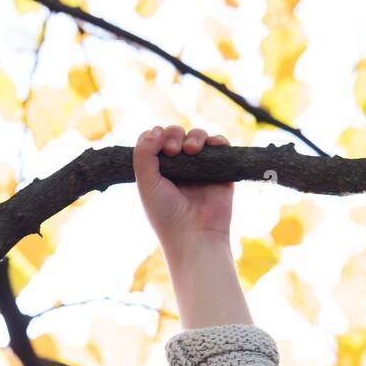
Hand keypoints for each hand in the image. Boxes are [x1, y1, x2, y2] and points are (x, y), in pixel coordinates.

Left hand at [133, 125, 233, 257]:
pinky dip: (217, 140)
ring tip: (191, 149)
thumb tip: (156, 129)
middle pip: (176, 134)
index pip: (155, 141)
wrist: (195, 236)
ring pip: (198, 137)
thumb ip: (144, 154)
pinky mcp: (221, 171)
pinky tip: (212, 144)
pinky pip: (221, 146)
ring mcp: (201, 168)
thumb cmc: (166, 215)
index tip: (158, 149)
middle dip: (174, 134)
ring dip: (195, 136)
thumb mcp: (146, 184)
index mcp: (158, 171)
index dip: (155, 137)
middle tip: (173, 151)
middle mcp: (179, 168)